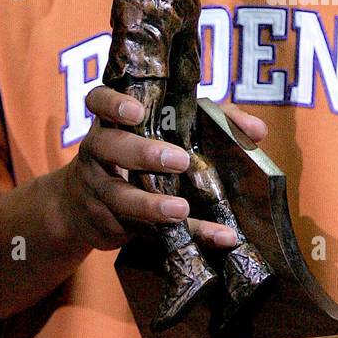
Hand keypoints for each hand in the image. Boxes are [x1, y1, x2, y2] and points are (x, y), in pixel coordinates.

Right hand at [54, 84, 266, 252]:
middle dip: (142, 154)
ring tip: (181, 211)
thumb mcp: (169, 131)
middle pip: (110, 148)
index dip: (113, 104)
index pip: (98, 100)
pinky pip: (145, 231)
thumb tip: (258, 130)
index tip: (137, 112)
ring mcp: (99, 191)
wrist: (79, 207)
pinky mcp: (110, 225)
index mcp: (111, 122)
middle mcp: (97, 153)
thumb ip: (214, 121)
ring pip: (121, 198)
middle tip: (178, 160)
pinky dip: (186, 234)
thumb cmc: (139, 155)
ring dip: (151, 205)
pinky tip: (215, 237)